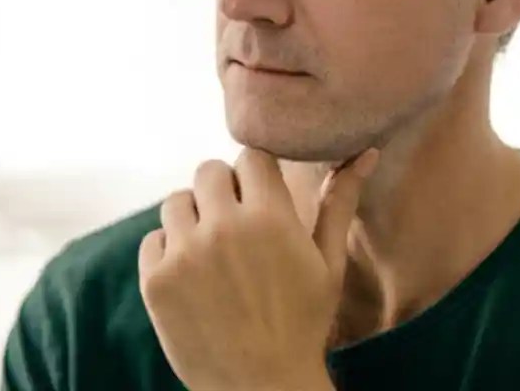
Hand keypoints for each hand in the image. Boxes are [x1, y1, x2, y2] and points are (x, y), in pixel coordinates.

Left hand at [138, 146, 378, 390]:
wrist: (262, 388)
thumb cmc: (303, 324)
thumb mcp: (328, 265)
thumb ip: (340, 203)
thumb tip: (366, 152)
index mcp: (271, 217)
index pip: (250, 156)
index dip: (255, 175)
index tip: (260, 198)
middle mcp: (223, 227)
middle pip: (209, 171)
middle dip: (222, 191)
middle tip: (235, 225)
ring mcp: (184, 253)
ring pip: (176, 201)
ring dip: (192, 218)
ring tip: (211, 253)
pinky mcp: (155, 279)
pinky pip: (153, 239)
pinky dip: (168, 252)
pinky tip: (191, 279)